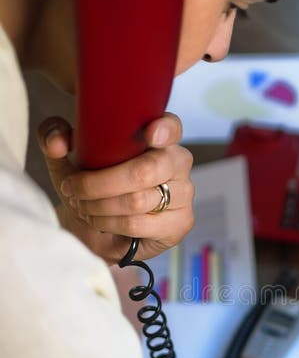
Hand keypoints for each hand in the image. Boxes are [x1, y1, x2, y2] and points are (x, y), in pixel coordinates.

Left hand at [37, 113, 194, 264]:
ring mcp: (184, 193)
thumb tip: (58, 140)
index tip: (149, 134)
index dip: (164, 130)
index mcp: (158, 138)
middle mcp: (178, 162)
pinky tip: (100, 221)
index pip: (171, 127)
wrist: (99, 230)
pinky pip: (138, 223)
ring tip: (83, 206)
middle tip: (74, 188)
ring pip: (138, 200)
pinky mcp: (180, 222)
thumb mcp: (66, 160)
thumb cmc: (92, 187)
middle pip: (147, 169)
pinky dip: (110, 223)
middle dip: (100, 183)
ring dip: (100, 205)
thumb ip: (55, 137)